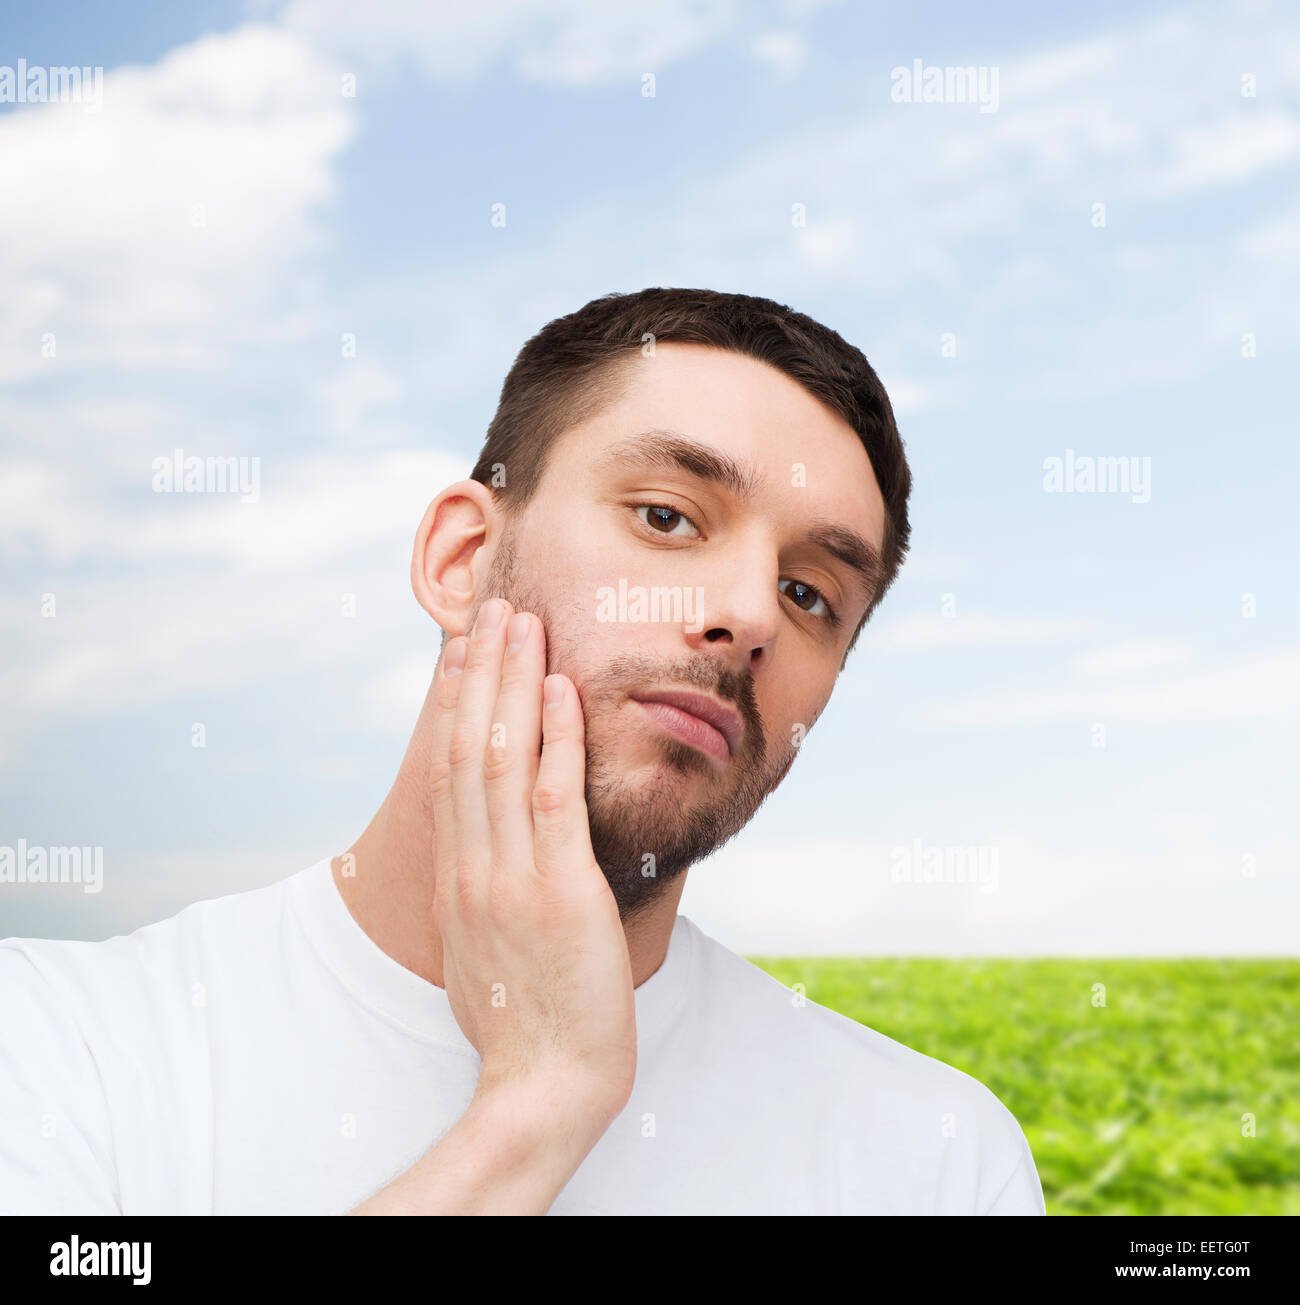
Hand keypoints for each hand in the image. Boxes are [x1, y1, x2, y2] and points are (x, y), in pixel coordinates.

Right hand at [429, 597, 636, 1119]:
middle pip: (466, 747)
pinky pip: (552, 798)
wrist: (544, 1085)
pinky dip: (555, 738)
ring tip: (520, 623)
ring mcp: (510, 876)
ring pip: (501, 757)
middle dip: (479, 672)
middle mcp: (471, 867)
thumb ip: (480, 897)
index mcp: (454, 878)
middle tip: (491, 610)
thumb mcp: (480, 949)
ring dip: (512, 683)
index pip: (446, 770)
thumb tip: (485, 862)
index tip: (462, 652)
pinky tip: (561, 689)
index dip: (452, 704)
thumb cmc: (521, 1024)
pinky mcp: (559, 890)